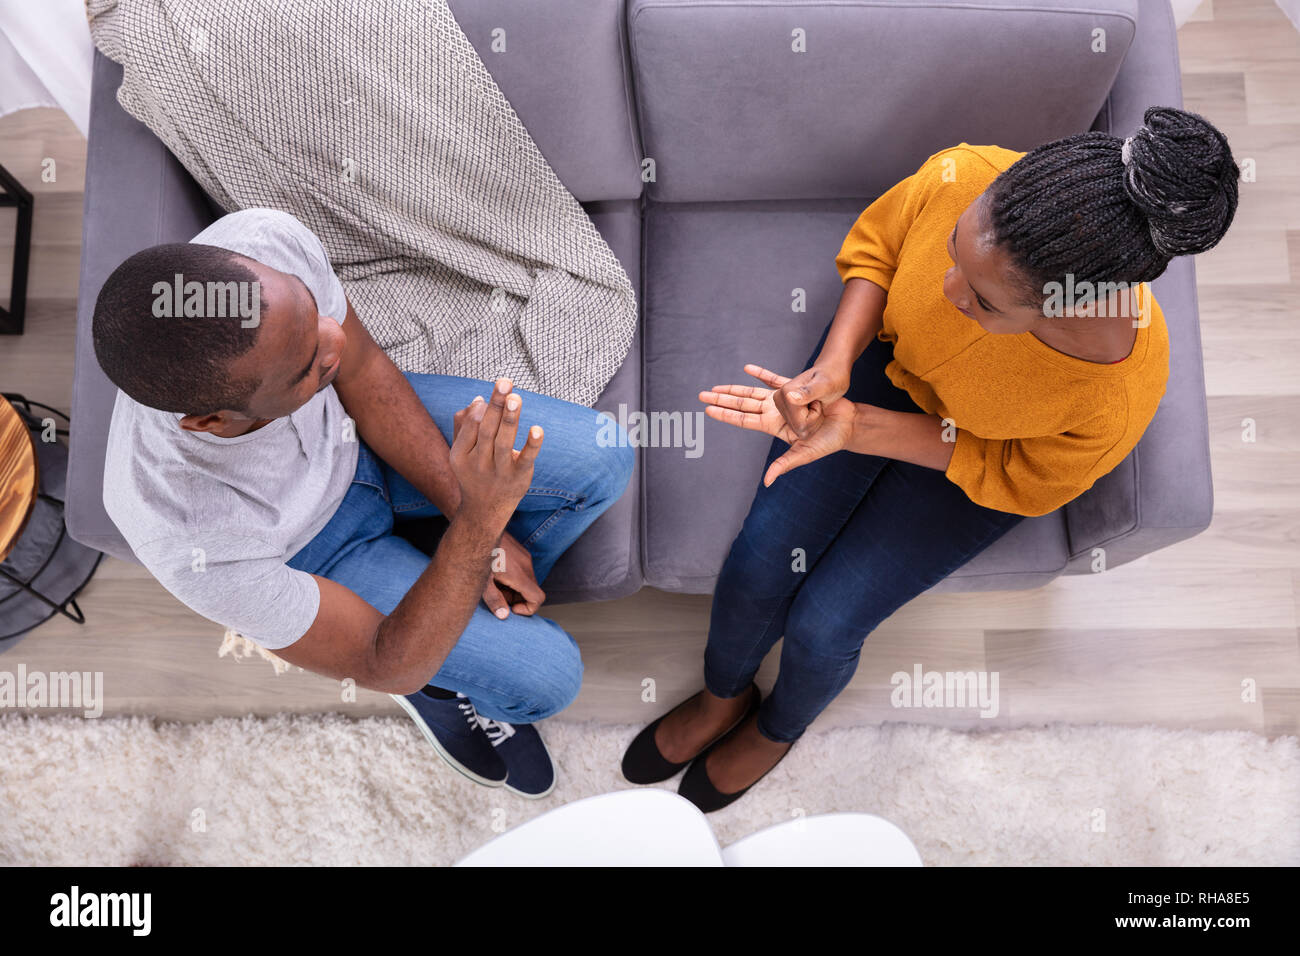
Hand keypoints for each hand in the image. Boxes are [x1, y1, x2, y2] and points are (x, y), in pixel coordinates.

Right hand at [450, 378, 543, 530]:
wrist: (484, 510)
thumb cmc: (474, 473)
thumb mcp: (461, 453)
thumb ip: (464, 426)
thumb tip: (478, 400)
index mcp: (461, 454)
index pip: (471, 426)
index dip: (482, 409)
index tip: (493, 394)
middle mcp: (478, 463)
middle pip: (487, 430)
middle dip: (495, 406)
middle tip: (504, 383)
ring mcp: (499, 471)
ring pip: (504, 442)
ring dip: (510, 419)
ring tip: (516, 397)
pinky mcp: (519, 477)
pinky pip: (526, 459)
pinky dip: (532, 444)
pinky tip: (537, 429)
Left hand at [482, 530, 544, 618]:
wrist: (478, 527)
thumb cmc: (476, 555)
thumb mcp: (481, 581)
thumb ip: (493, 599)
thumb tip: (503, 616)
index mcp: (519, 575)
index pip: (538, 598)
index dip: (528, 609)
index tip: (511, 608)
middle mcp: (526, 566)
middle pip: (532, 592)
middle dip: (517, 599)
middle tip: (497, 596)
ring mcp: (525, 557)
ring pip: (528, 581)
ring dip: (515, 588)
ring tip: (494, 584)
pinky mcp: (521, 551)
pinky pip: (524, 571)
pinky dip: (514, 578)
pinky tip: (496, 573)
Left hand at [700, 365, 856, 485]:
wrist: (849, 424)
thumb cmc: (829, 441)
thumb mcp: (805, 454)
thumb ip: (785, 465)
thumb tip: (766, 481)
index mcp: (774, 426)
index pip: (744, 419)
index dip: (726, 414)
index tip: (708, 410)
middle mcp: (774, 413)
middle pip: (742, 404)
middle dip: (722, 399)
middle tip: (702, 395)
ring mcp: (783, 400)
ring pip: (753, 391)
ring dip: (734, 388)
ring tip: (716, 386)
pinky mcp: (795, 389)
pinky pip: (774, 379)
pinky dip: (761, 373)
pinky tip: (747, 368)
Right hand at [770, 361, 851, 440]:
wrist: (831, 371)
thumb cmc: (832, 376)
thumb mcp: (825, 385)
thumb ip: (808, 392)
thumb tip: (790, 397)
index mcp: (786, 393)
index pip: (801, 423)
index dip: (815, 415)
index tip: (818, 400)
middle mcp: (779, 398)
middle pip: (797, 427)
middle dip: (812, 419)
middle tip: (817, 401)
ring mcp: (781, 404)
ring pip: (797, 428)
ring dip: (811, 419)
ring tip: (815, 402)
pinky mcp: (784, 408)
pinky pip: (796, 425)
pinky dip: (807, 419)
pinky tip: (809, 406)